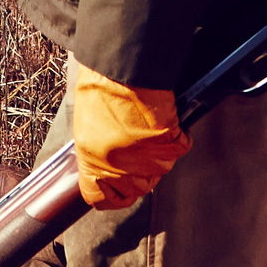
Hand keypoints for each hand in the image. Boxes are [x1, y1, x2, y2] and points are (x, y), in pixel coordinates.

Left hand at [68, 64, 191, 208]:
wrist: (123, 68)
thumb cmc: (100, 86)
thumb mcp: (87, 123)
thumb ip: (98, 149)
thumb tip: (109, 158)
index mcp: (92, 161)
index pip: (100, 198)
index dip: (110, 193)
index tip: (116, 187)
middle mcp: (119, 166)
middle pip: (137, 187)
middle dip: (140, 170)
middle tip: (139, 148)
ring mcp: (146, 159)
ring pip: (160, 168)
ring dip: (159, 151)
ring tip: (149, 127)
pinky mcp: (169, 144)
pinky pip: (180, 146)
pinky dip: (178, 135)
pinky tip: (167, 119)